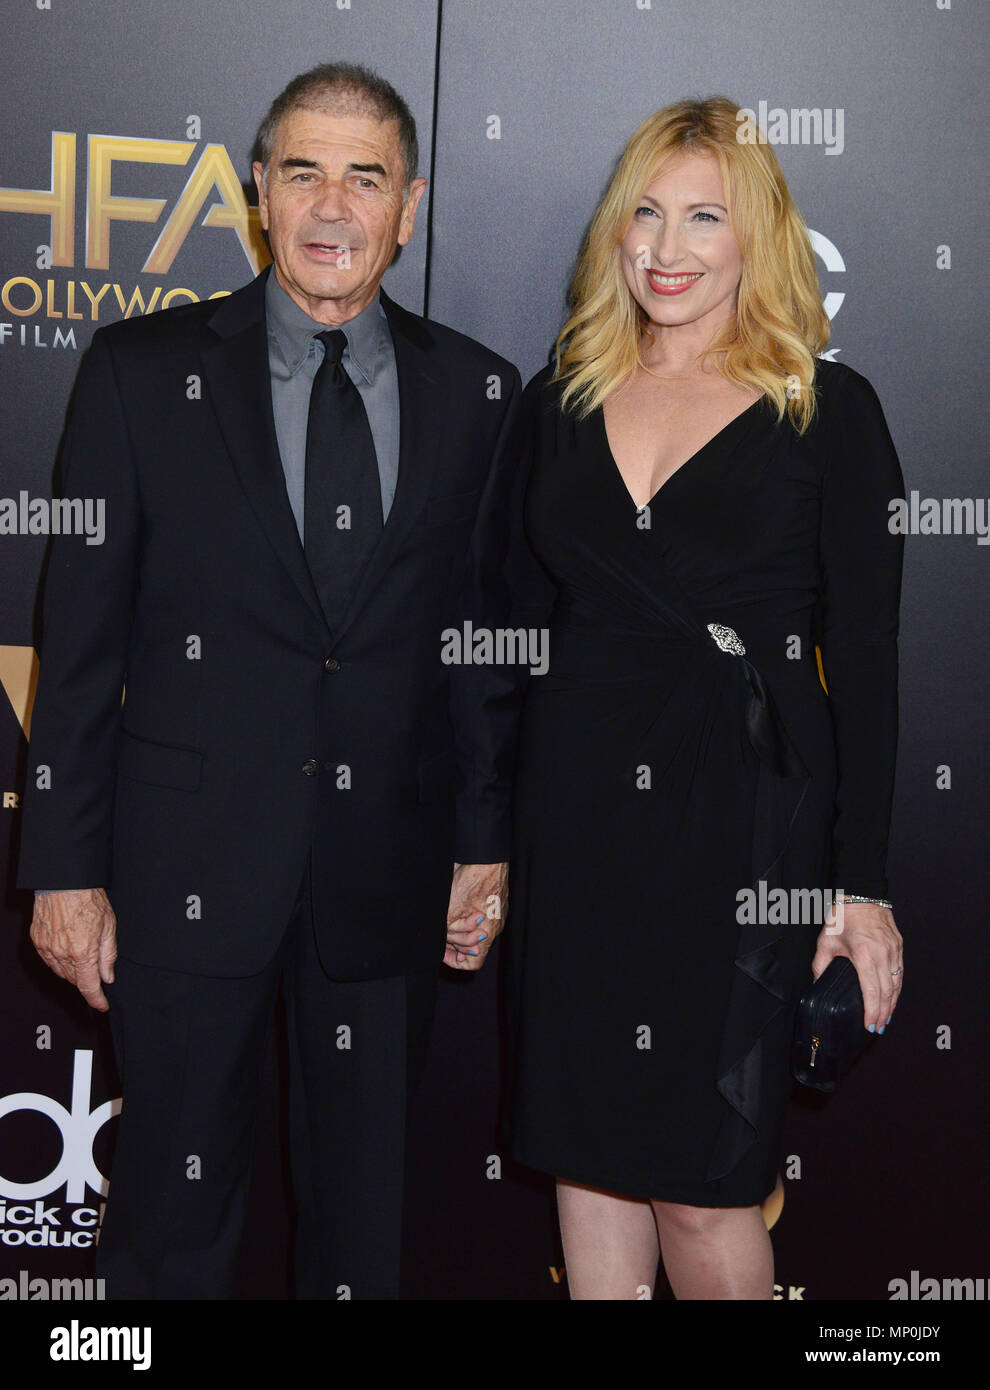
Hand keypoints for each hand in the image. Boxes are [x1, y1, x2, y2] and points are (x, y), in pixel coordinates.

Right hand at [29, 888, 116, 1010]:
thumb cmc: (88, 899)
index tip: (102, 1005)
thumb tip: (108, 976)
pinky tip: (68, 948)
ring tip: (82, 950)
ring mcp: (47, 948)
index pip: (88, 986)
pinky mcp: (38, 941)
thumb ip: (108, 955)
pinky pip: (49, 960)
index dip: (96, 999)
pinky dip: (60, 960)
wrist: (64, 881)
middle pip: (75, 980)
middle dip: (87, 978)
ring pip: (61, 972)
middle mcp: (62, 954)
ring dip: (73, 970)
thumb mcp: (109, 926)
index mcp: (82, 952)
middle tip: (96, 966)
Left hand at [443, 862, 507, 970]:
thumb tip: (447, 943)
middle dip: (455, 941)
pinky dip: (467, 916)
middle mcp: (494, 927)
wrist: (485, 859)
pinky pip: (479, 917)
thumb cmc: (472, 883)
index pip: (473, 963)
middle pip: (471, 947)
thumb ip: (450, 932)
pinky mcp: (493, 903)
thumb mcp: (451, 912)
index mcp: (487, 933)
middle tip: (443, 929)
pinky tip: (457, 905)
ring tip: (449, 915)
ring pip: (474, 932)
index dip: (455, 959)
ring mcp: (495, 915)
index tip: (444, 949)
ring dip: (459, 927)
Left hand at [811, 900, 902, 1032]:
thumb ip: (820, 964)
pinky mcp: (899, 946)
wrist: (862, 894)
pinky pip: (900, 972)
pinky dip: (897, 988)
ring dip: (892, 1003)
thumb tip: (817, 982)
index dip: (872, 1011)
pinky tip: (892, 997)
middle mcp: (883, 954)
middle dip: (883, 1013)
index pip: (873, 992)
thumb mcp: (826, 941)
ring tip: (885, 1017)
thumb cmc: (843, 916)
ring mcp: (894, 950)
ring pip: (897, 984)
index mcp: (864, 955)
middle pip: (888, 992)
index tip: (870, 1025)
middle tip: (878, 1027)